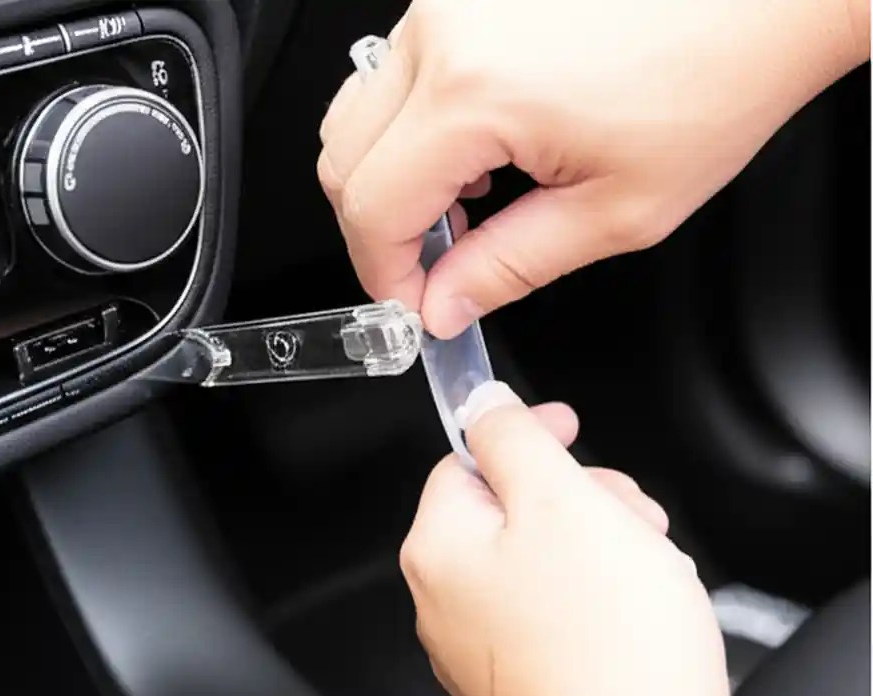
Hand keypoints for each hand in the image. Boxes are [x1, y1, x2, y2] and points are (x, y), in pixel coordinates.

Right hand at [319, 0, 869, 337]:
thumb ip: (508, 267)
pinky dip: (417, 124)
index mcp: (474, 93)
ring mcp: (447, 3)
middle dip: (378, 228)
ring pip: (359, 112)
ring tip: (470, 199)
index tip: (411, 303)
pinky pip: (397, 71)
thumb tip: (445, 305)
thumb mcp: (616, 210)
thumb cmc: (714, 76)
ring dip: (394, 173)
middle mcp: (443, 34)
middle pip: (342, 157)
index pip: (371, 207)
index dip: (382, 273)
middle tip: (436, 265)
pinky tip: (481, 144)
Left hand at [400, 381, 734, 695]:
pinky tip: (640, 614)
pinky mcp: (529, 676)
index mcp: (438, 547)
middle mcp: (447, 600)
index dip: (522, 436)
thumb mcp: (560, 500)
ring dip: (600, 546)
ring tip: (644, 571)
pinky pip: (561, 611)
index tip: (565, 427)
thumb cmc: (606, 644)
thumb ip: (514, 438)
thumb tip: (484, 401)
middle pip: (510, 508)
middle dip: (578, 498)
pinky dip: (602, 598)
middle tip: (626, 513)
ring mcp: (485, 644)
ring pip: (544, 558)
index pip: (465, 458)